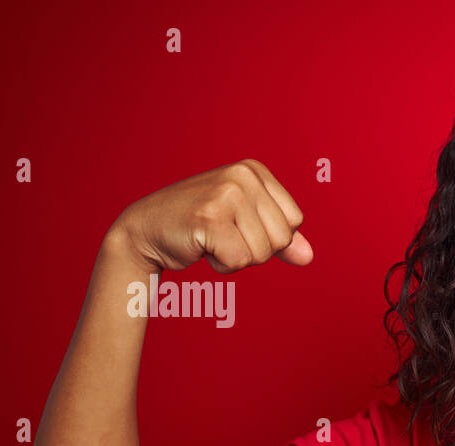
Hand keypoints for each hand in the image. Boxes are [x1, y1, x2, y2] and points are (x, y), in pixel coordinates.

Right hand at [108, 159, 311, 273]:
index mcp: (255, 170)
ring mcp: (226, 194)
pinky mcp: (210, 218)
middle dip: (255, 250)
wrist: (146, 230)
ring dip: (237, 258)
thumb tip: (308, 256)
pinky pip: (239, 261)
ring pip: (262, 253)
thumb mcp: (246, 225)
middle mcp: (242, 176)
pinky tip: (202, 247)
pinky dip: (222, 265)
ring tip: (211, 239)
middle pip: (282, 239)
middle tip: (223, 236)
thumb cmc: (200, 227)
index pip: (294, 221)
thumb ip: (280, 239)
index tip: (238, 226)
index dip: (269, 236)